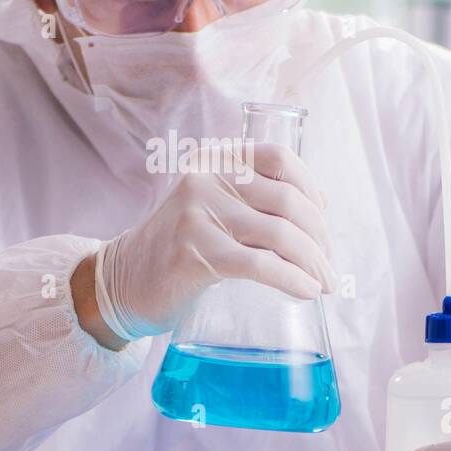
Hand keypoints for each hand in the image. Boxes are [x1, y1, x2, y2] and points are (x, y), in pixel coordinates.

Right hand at [93, 142, 334, 340]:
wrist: (122, 282)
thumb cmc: (177, 248)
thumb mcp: (211, 208)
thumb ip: (253, 199)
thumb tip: (321, 205)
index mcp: (214, 161)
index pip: (280, 158)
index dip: (311, 189)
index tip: (323, 221)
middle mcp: (205, 179)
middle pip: (287, 200)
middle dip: (319, 238)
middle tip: (328, 268)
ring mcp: (196, 214)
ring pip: (279, 234)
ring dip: (313, 263)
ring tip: (323, 285)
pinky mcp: (193, 253)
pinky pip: (259, 264)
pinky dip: (292, 280)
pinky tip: (306, 292)